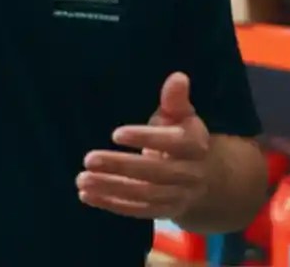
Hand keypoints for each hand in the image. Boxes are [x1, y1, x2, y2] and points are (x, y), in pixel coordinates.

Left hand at [79, 72, 210, 219]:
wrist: (207, 178)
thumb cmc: (181, 137)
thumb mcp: (181, 116)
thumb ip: (175, 100)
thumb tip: (178, 77)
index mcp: (194, 145)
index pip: (173, 142)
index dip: (146, 137)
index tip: (115, 133)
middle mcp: (189, 173)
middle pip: (155, 172)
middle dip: (120, 166)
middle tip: (88, 158)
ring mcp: (178, 196)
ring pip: (144, 195)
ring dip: (111, 188)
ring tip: (82, 179)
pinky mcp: (164, 212)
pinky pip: (137, 211)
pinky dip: (112, 204)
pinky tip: (86, 195)